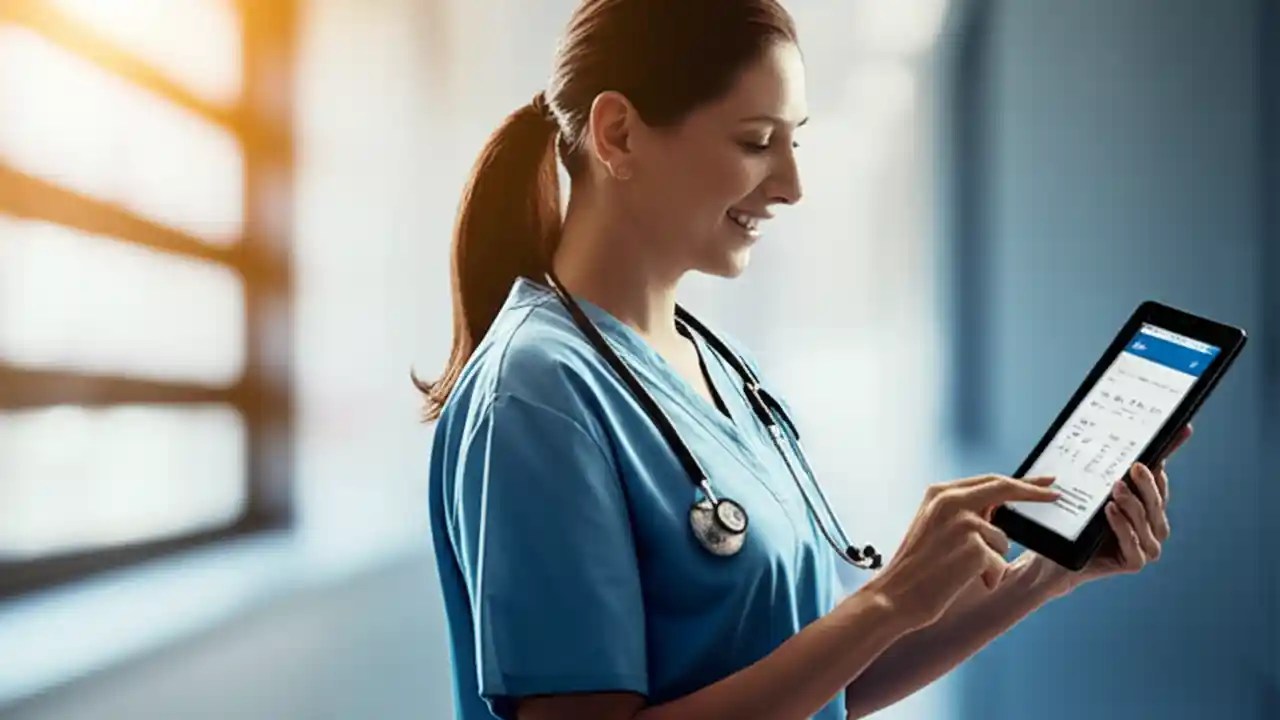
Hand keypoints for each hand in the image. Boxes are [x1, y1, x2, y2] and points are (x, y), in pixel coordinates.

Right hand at [862, 474, 1061, 632]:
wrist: (895, 595)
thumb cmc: (915, 567)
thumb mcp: (934, 527)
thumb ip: (964, 512)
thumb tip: (1000, 508)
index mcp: (940, 493)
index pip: (990, 481)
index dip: (1021, 482)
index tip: (1043, 481)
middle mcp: (952, 501)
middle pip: (1005, 489)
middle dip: (1034, 493)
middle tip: (1054, 494)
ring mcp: (965, 523)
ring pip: (1002, 540)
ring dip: (989, 560)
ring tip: (958, 571)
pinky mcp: (975, 548)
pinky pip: (998, 564)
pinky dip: (986, 578)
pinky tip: (961, 581)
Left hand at [1065, 424, 1193, 588]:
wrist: (1056, 559)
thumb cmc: (1076, 522)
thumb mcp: (1092, 491)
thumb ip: (1108, 469)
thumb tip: (1119, 437)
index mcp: (1147, 507)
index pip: (1160, 480)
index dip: (1164, 459)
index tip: (1176, 434)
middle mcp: (1152, 526)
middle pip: (1156, 501)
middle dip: (1148, 484)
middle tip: (1135, 467)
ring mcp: (1146, 546)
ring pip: (1146, 521)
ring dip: (1133, 503)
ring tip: (1117, 488)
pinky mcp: (1134, 562)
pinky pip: (1133, 544)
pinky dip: (1123, 527)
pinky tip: (1110, 511)